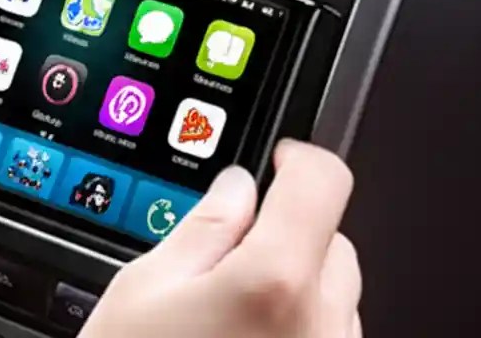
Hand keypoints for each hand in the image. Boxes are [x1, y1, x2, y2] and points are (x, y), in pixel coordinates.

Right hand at [81, 141, 360, 337]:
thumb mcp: (144, 290)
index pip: (324, 182)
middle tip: (228, 257)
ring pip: (336, 297)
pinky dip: (302, 333)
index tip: (279, 161)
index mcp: (274, 282)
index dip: (298, 160)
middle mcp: (321, 326)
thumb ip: (204, 227)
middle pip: (333, 241)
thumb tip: (238, 189)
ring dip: (299, 288)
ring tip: (229, 320)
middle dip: (288, 234)